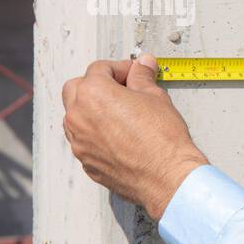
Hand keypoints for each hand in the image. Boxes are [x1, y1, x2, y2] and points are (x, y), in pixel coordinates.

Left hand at [62, 54, 208, 220]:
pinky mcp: (85, 161)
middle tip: (122, 90)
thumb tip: (143, 66)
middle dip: (96, 85)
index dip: (120, 68)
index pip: (99, 69)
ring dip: (92, 110)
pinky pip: (84, 139)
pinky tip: (120, 136)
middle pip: (76, 88)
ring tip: (121, 115)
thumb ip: (142, 78)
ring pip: (76, 115)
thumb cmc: (163, 140)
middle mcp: (78, 116)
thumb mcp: (156, 98)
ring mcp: (79, 141)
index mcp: (93, 93)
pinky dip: (96, 133)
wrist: (167, 177)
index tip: (133, 74)